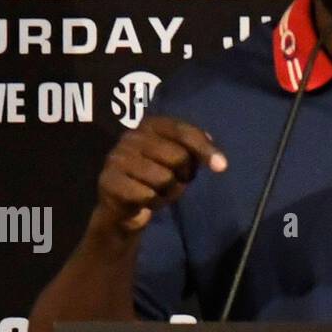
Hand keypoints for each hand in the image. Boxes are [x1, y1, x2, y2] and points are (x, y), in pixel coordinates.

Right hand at [91, 116, 226, 235]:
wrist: (124, 207)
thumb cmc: (155, 179)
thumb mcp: (179, 162)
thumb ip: (195, 152)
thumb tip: (216, 157)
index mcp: (149, 125)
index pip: (182, 130)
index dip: (204, 148)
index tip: (222, 167)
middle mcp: (131, 136)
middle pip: (178, 156)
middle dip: (183, 175)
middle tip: (173, 181)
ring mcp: (117, 158)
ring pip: (164, 178)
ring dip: (168, 192)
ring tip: (157, 191)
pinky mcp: (109, 181)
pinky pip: (147, 195)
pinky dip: (153, 203)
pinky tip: (144, 201)